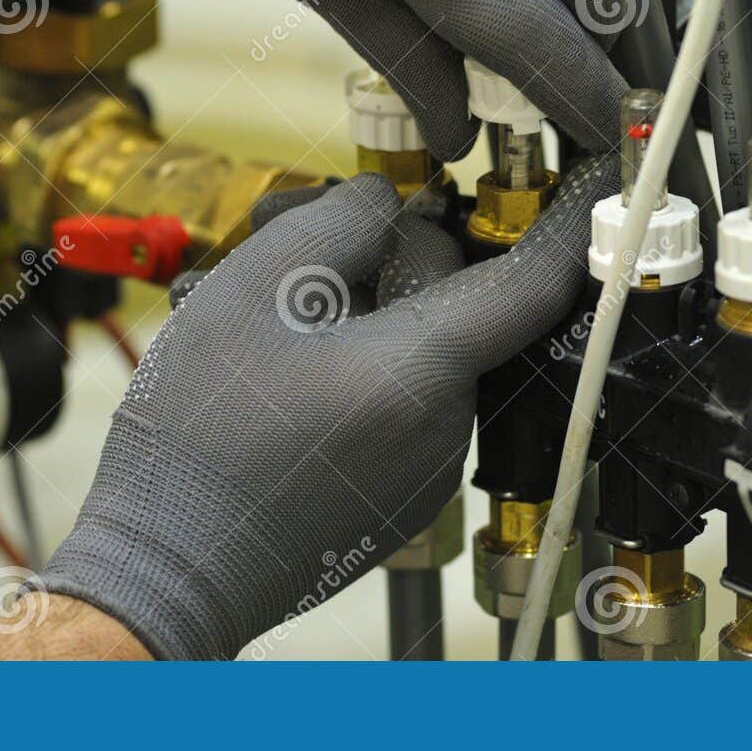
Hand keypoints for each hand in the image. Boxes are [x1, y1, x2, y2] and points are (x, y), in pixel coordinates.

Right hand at [37, 159, 618, 658]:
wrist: (163, 573)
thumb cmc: (197, 444)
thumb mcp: (249, 292)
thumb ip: (337, 224)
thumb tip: (386, 204)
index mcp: (425, 372)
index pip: (534, 282)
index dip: (567, 220)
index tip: (589, 179)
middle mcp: (446, 428)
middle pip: (448, 303)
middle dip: (381, 255)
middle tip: (291, 233)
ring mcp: (424, 471)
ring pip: (415, 351)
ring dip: (354, 311)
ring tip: (259, 310)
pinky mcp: (395, 496)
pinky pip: (395, 402)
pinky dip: (350, 365)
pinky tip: (274, 361)